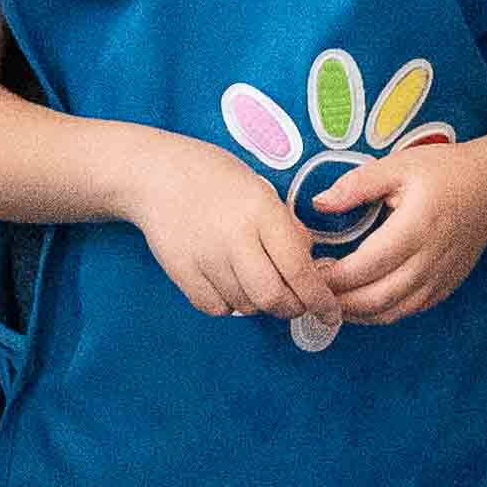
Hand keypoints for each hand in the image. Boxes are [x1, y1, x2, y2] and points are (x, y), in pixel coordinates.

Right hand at [116, 132, 338, 330]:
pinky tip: (227, 280)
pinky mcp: (181, 271)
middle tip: (295, 302)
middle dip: (291, 308)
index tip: (330, 313)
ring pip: (246, 306)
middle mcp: (234, 237)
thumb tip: (311, 270)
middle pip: (273, 298)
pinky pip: (216, 308)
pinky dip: (228, 304)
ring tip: (253, 277)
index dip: (319, 299)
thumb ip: (288, 229)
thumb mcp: (262, 191)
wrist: (156, 174)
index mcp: (261, 211)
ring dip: (258, 302)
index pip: (299, 271)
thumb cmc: (216, 179)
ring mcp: (205, 257)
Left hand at [305, 129, 486, 326]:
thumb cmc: (445, 173)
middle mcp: (428, 260)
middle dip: (338, 300)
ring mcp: (438, 279)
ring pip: (391, 312)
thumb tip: (318, 204)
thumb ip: (357, 185)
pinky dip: (378, 314)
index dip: (334, 276)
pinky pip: (407, 311)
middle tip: (311, 289)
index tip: (309, 269)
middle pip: (376, 298)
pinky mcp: (444, 289)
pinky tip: (357, 304)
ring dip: (356, 313)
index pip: (367, 266)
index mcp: (415, 228)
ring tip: (328, 300)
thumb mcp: (398, 166)